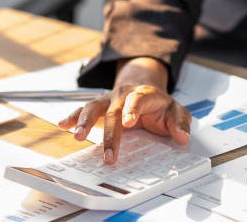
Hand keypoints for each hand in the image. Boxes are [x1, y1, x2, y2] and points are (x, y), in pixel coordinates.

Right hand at [57, 57, 190, 164]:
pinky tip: (63, 125)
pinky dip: (73, 117)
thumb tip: (182, 138)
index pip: (137, 100)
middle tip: (108, 156)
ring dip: (84, 121)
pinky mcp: (99, 107)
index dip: (132, 109)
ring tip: (78, 137)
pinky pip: (84, 110)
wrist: (144, 91)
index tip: (128, 122)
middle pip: (113, 111)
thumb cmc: (160, 106)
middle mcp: (123, 95)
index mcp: (143, 95)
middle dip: (109, 134)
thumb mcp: (176, 112)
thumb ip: (181, 123)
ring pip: (94, 107)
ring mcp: (109, 100)